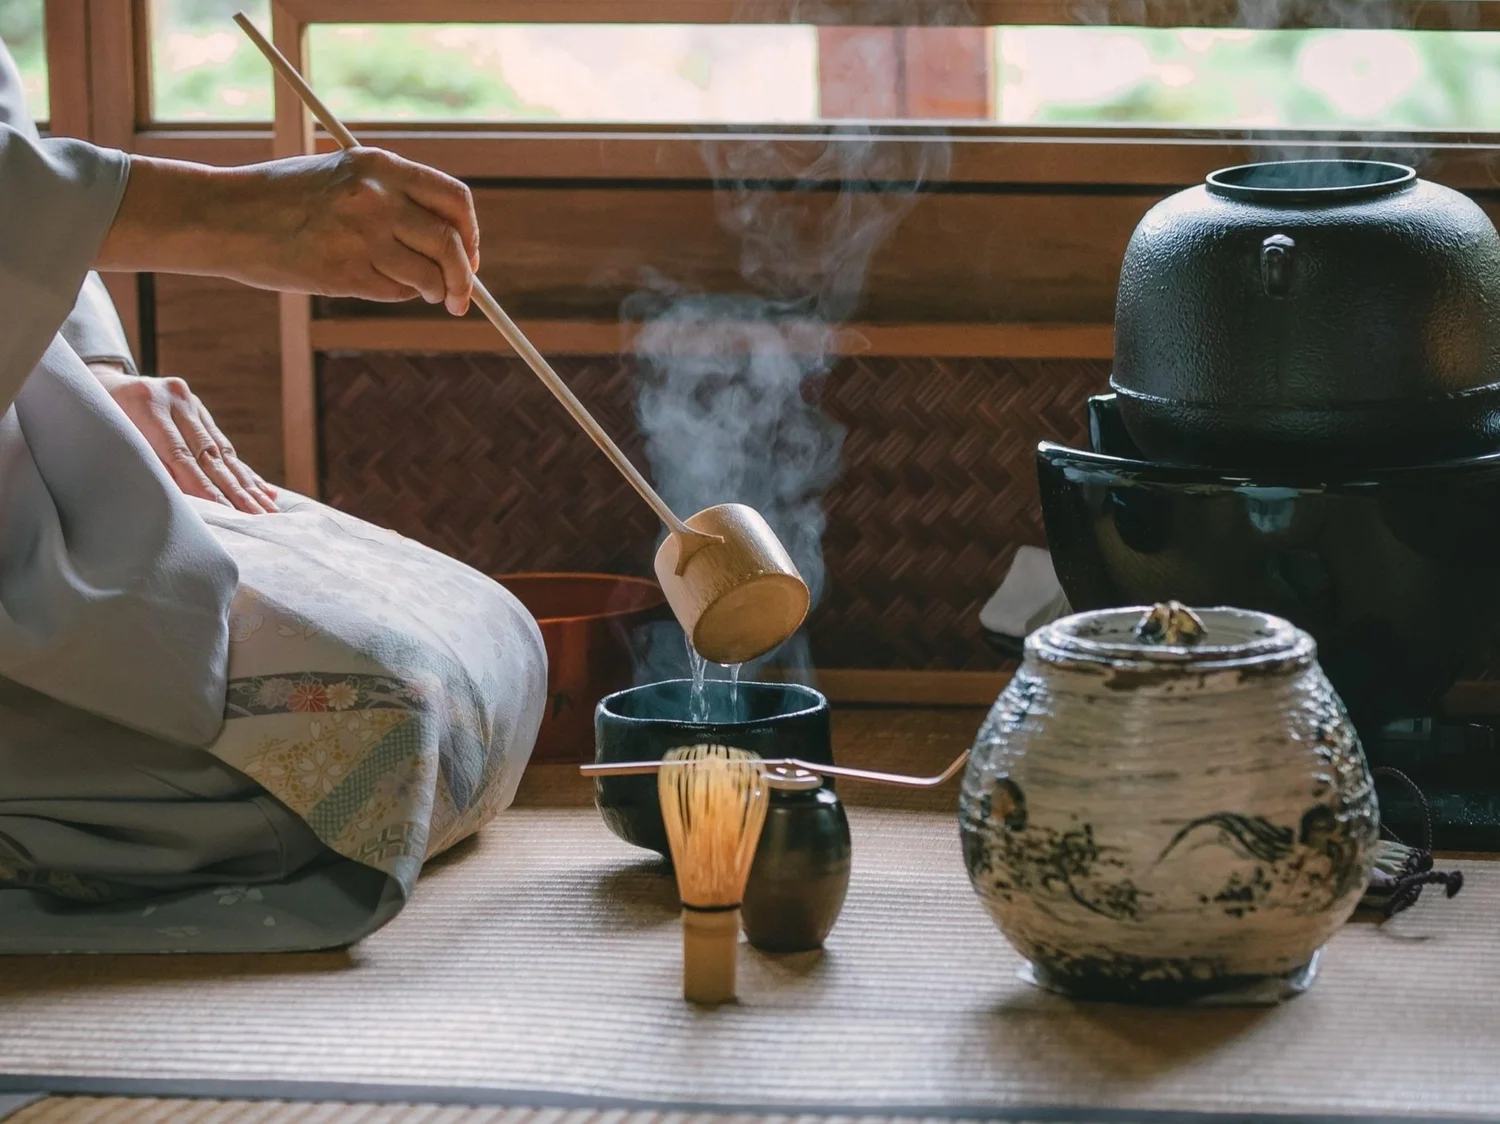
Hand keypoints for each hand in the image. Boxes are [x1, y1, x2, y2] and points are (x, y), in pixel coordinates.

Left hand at [92, 365, 279, 514]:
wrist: (96, 380)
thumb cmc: (93, 419)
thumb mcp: (108, 438)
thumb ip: (143, 464)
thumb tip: (178, 499)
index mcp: (146, 403)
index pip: (180, 455)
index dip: (203, 486)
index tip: (226, 513)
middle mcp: (174, 398)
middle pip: (209, 454)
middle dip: (236, 491)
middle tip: (259, 517)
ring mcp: (190, 400)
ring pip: (222, 450)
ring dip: (247, 485)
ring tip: (268, 510)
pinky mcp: (199, 408)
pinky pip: (223, 444)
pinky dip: (243, 471)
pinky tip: (264, 491)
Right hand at [99, 148, 479, 315]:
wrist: (225, 216)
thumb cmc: (283, 199)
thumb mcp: (342, 176)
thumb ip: (391, 196)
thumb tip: (447, 237)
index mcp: (380, 166)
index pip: (454, 199)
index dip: (469, 232)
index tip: (469, 253)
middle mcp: (378, 198)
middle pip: (451, 244)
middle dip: (464, 276)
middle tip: (462, 296)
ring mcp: (363, 237)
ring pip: (429, 276)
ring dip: (435, 292)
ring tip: (427, 294)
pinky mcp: (346, 273)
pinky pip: (395, 293)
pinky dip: (399, 295)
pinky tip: (379, 286)